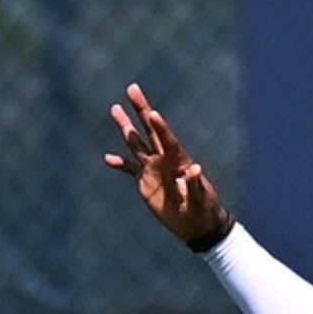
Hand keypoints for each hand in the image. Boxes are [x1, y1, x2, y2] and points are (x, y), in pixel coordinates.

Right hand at [104, 82, 233, 249]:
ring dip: (126, 127)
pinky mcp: (145, 181)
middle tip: (132, 88)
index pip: (168, 140)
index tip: (152, 112)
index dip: (160, 127)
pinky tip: (108, 158)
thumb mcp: (201, 200)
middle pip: (150, 131)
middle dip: (141, 109)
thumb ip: (196, 185)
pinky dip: (120, 164)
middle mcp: (165, 159)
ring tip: (115, 108)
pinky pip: (130, 169)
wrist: (198, 225)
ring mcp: (154, 168)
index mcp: (180, 162)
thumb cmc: (205, 211)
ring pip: (136, 143)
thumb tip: (195, 169)